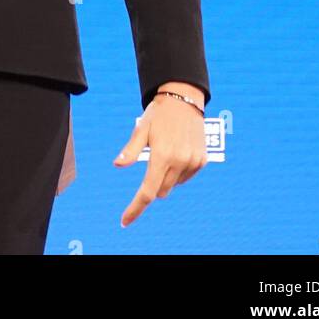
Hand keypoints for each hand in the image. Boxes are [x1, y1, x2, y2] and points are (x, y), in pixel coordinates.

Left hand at [114, 93, 207, 226]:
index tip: (124, 221)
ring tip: (166, 149)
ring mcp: (192, 162)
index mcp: (162, 155)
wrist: (184, 98)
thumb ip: (131, 150)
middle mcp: (179, 161)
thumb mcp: (142, 129)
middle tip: (152, 159)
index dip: (135, 208)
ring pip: (174, 184)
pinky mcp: (201, 161)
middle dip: (153, 183)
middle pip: (161, 190)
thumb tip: (117, 164)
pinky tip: (178, 150)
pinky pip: (186, 176)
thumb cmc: (159, 113)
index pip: (147, 191)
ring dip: (167, 176)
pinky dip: (179, 171)